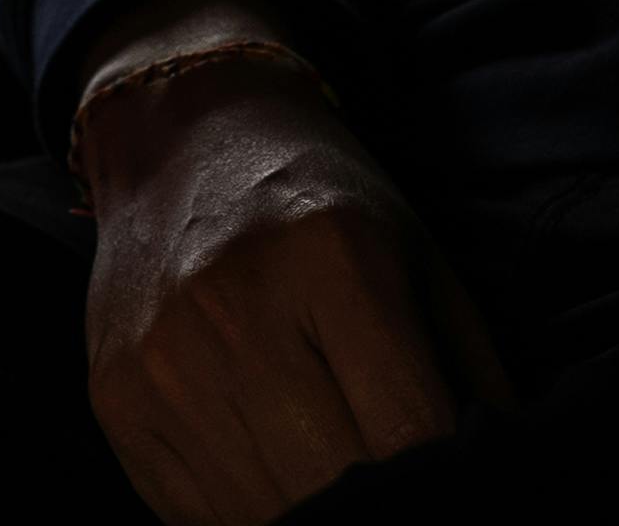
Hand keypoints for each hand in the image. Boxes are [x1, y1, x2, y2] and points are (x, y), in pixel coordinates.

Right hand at [81, 54, 510, 524]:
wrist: (176, 131)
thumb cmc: (317, 199)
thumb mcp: (415, 253)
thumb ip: (470, 375)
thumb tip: (501, 483)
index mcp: (332, 253)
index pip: (411, 434)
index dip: (447, 482)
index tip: (457, 487)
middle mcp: (235, 303)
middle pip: (337, 486)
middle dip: (384, 505)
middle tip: (401, 492)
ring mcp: (164, 355)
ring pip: (267, 517)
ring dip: (315, 516)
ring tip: (338, 481)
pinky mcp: (116, 394)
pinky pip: (198, 517)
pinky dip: (248, 516)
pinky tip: (273, 473)